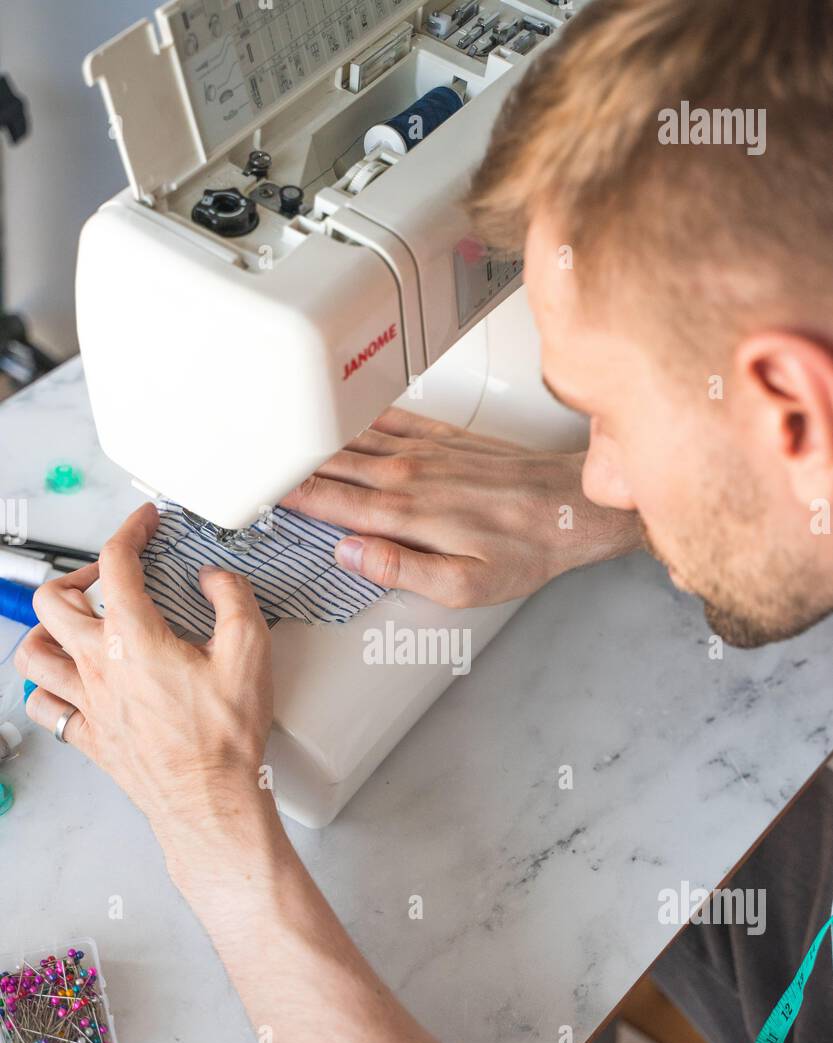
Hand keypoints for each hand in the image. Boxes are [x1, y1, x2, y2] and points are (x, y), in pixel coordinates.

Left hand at [14, 504, 274, 857]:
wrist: (210, 799)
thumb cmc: (225, 737)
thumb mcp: (250, 651)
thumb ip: (232, 600)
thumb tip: (215, 579)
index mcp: (134, 638)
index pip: (117, 562)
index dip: (131, 530)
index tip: (144, 525)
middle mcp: (98, 666)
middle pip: (54, 600)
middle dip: (78, 576)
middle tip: (108, 578)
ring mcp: (87, 703)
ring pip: (33, 653)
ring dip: (47, 629)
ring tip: (74, 624)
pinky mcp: (88, 736)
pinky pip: (45, 706)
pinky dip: (47, 687)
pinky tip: (68, 681)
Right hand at [282, 407, 640, 606]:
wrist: (571, 506)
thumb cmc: (525, 550)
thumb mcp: (465, 585)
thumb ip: (401, 570)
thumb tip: (350, 554)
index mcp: (405, 513)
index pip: (327, 502)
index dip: (283, 496)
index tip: (247, 492)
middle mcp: (408, 474)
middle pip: (328, 465)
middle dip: (283, 462)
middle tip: (242, 456)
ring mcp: (424, 451)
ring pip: (350, 440)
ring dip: (308, 438)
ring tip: (272, 432)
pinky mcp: (442, 437)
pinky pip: (385, 419)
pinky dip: (352, 418)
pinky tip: (333, 415)